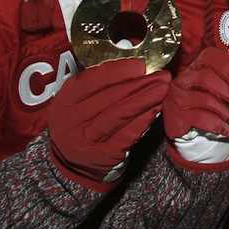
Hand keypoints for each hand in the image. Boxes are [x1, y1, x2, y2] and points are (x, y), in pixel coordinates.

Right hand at [49, 58, 169, 182]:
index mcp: (65, 100)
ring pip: (120, 114)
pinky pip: (128, 133)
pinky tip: (157, 108)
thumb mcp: (77, 103)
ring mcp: (87, 139)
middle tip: (162, 74)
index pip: (91, 81)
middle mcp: (72, 120)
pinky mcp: (104, 154)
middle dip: (139, 83)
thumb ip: (97, 85)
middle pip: (110, 96)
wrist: (71, 164)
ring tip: (163, 88)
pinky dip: (144, 119)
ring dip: (146, 99)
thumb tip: (132, 65)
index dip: (118, 71)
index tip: (140, 64)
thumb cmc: (81, 124)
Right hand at [163, 47, 228, 139]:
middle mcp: (184, 78)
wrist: (190, 130)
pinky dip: (217, 125)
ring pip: (206, 99)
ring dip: (225, 112)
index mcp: (197, 66)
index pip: (210, 55)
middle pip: (207, 77)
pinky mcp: (176, 114)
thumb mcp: (222, 89)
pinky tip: (224, 130)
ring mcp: (178, 95)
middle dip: (228, 94)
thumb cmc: (208, 106)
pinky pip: (200, 118)